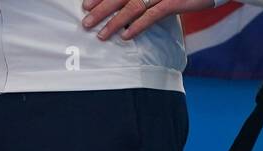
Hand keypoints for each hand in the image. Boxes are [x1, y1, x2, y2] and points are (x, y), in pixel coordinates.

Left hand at [83, 0, 215, 41]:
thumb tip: (127, 14)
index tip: (86, 4)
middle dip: (101, 8)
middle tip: (86, 21)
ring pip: (133, 5)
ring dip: (116, 21)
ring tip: (102, 35)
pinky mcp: (176, 0)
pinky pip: (154, 13)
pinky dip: (139, 25)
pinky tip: (127, 36)